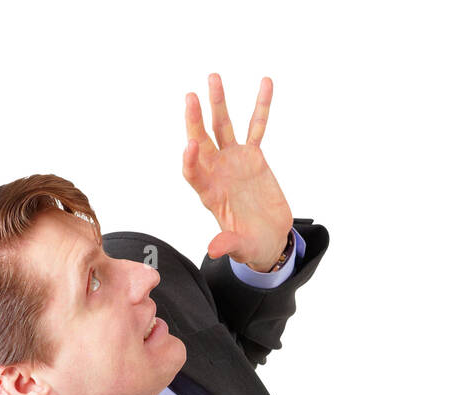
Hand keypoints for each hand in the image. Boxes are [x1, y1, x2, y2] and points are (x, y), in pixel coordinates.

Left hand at [183, 73, 293, 271]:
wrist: (269, 237)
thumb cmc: (251, 245)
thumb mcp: (240, 247)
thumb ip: (227, 244)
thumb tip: (214, 250)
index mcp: (210, 192)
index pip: (194, 172)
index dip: (190, 159)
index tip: (190, 145)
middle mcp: (217, 171)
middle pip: (202, 141)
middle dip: (195, 120)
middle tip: (191, 97)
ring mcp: (234, 160)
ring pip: (224, 126)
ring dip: (218, 103)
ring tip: (213, 78)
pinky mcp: (253, 156)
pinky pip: (256, 127)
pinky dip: (261, 106)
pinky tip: (264, 83)